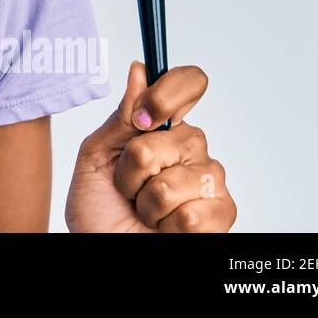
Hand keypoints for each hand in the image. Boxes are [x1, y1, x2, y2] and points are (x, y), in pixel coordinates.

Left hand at [65, 61, 236, 231]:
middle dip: (136, 167)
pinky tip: (164, 228)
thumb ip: (121, 116)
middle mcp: (192, 147)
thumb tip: (140, 70)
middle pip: (173, 137)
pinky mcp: (221, 214)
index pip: (189, 83)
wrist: (100, 246)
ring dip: (147, 202)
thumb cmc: (98, 206)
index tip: (141, 119)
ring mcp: (211, 180)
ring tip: (144, 210)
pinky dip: (165, 224)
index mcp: (164, 126)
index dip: (168, 94)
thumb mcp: (96, 155)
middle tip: (128, 186)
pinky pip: (190, 213)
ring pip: (175, 180)